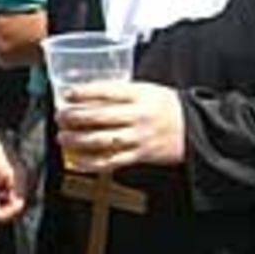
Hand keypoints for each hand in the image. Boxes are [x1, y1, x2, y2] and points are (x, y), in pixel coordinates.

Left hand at [55, 81, 184, 170]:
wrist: (195, 129)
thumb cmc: (166, 106)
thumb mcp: (147, 90)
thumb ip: (121, 92)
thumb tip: (88, 92)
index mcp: (140, 95)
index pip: (108, 91)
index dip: (85, 92)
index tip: (67, 93)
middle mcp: (138, 116)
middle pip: (101, 116)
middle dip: (75, 117)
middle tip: (59, 117)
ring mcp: (139, 137)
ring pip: (102, 140)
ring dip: (78, 140)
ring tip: (62, 137)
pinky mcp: (140, 155)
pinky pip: (112, 161)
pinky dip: (91, 163)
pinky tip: (76, 161)